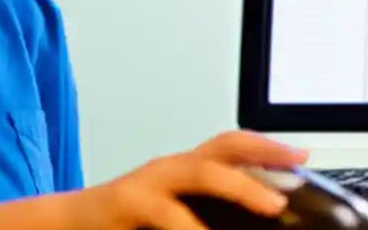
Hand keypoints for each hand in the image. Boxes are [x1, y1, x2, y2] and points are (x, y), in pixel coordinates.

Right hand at [77, 130, 308, 229]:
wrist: (65, 227)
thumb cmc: (125, 224)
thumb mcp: (173, 215)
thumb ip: (210, 213)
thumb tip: (261, 213)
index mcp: (184, 170)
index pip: (230, 145)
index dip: (266, 146)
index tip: (302, 156)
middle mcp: (168, 169)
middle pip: (220, 149)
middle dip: (260, 157)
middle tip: (292, 175)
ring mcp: (146, 183)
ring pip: (198, 172)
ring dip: (237, 188)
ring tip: (267, 206)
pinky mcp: (123, 203)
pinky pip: (164, 213)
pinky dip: (190, 228)